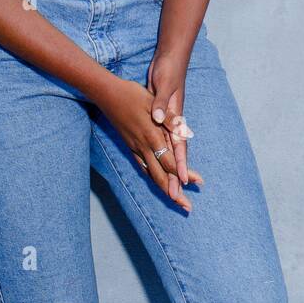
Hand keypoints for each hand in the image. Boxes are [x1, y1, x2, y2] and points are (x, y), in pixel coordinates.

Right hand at [97, 74, 202, 211]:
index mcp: (152, 136)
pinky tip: (155, 181)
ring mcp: (135, 147)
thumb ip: (170, 120)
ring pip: (151, 174)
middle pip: (161, 176)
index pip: (170, 162)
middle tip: (186, 207)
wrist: (107, 95)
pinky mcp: (130, 145)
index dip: (183, 174)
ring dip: (163, 188)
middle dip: (174, 192)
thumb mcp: (154, 103)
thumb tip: (184, 132)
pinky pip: (142, 166)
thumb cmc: (133, 95)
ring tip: (175, 200)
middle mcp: (143, 146)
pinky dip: (151, 177)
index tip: (196, 183)